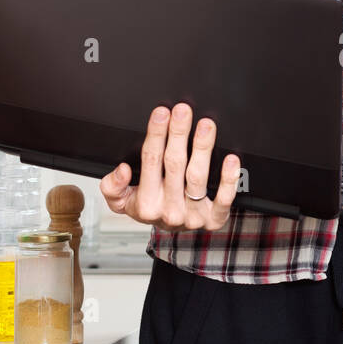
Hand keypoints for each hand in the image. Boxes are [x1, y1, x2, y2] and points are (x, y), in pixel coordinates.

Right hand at [99, 104, 240, 232]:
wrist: (170, 232)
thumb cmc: (149, 208)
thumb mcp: (121, 201)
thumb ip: (113, 187)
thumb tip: (121, 170)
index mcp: (145, 203)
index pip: (150, 161)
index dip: (156, 134)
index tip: (162, 113)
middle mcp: (169, 210)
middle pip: (174, 164)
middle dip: (178, 133)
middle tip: (183, 111)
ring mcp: (193, 216)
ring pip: (198, 176)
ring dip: (202, 148)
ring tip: (206, 126)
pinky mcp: (213, 219)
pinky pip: (223, 198)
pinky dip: (228, 179)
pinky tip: (230, 159)